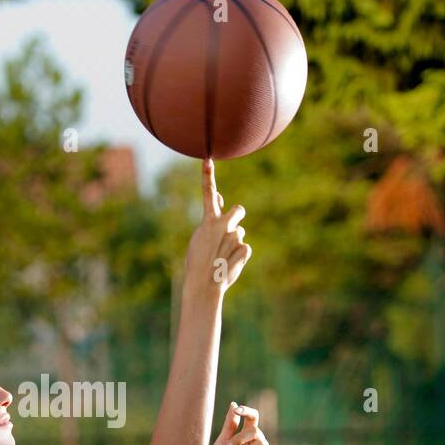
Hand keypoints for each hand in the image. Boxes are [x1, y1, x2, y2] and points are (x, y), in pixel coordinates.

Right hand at [184, 158, 250, 299]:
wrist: (204, 284)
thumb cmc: (199, 261)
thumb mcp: (201, 236)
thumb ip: (211, 216)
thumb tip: (219, 196)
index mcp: (208, 222)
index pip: (208, 193)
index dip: (208, 176)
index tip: (208, 160)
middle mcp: (222, 226)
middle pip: (238, 211)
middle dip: (236, 217)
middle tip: (228, 232)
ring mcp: (234, 237)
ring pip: (240, 234)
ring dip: (234, 243)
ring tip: (222, 256)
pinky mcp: (243, 249)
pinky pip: (245, 248)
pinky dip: (239, 256)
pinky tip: (229, 263)